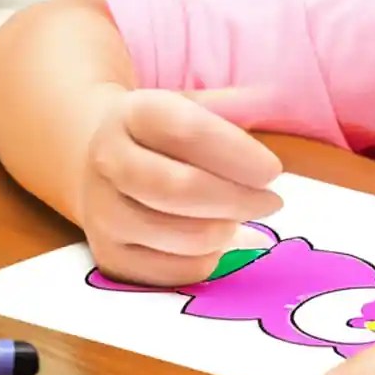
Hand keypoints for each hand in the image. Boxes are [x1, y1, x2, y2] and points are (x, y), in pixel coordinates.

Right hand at [81, 85, 283, 286]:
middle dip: (240, 200)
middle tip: (273, 202)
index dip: (237, 154)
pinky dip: (211, 259)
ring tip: (246, 219)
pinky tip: (221, 240)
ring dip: (229, 231)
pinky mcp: (108, 256)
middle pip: (181, 189)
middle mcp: (107, 160)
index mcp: (134, 113)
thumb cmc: (170, 135)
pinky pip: (175, 271)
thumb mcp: (198, 105)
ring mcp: (101, 212)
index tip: (273, 171)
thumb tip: (273, 102)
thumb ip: (239, 106)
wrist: (103, 160)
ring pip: (182, 236)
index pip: (187, 131)